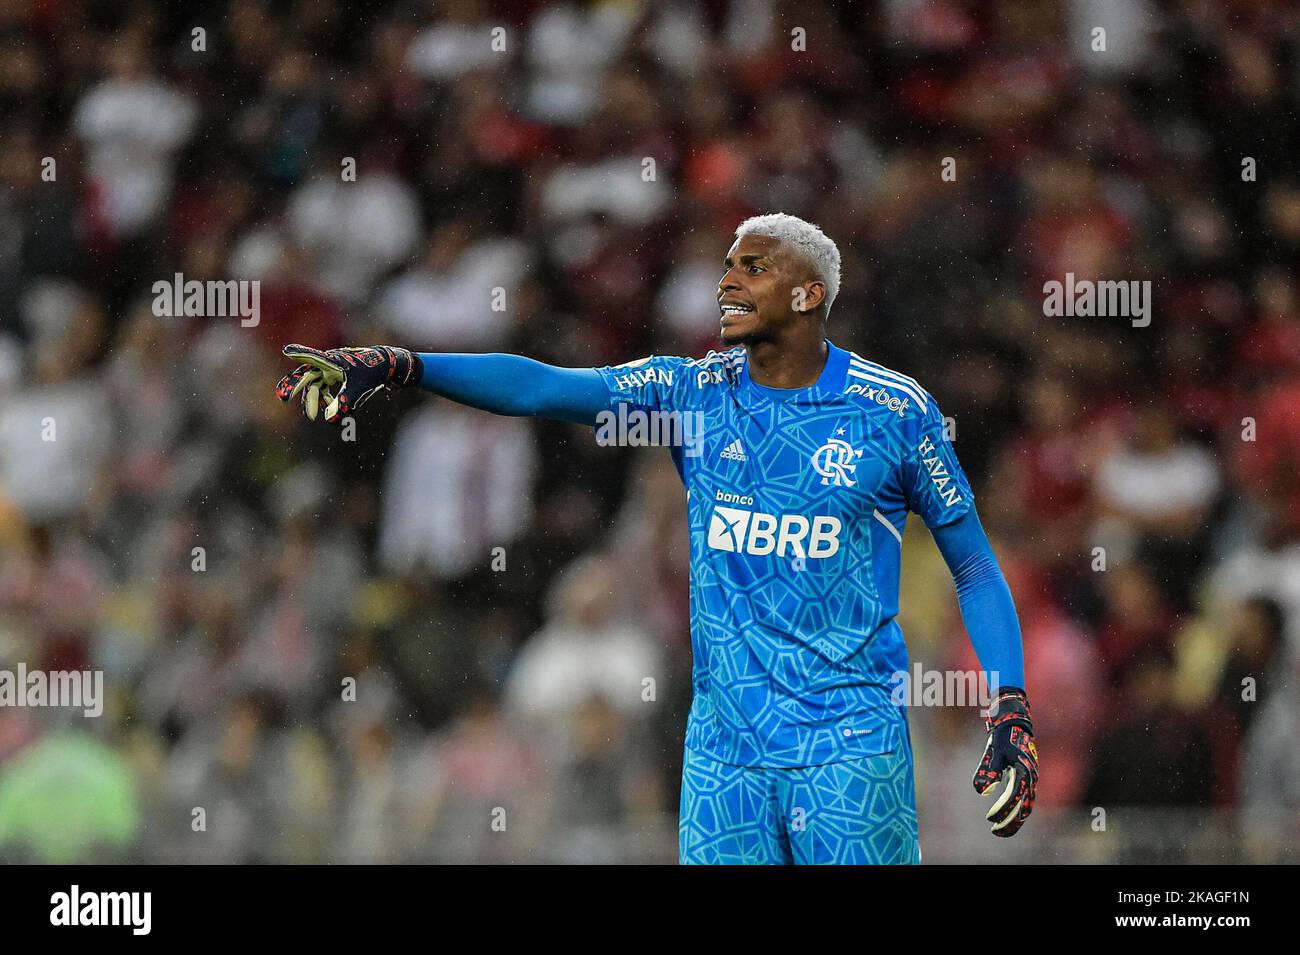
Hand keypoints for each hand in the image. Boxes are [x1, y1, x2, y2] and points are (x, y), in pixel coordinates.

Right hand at [276, 344, 421, 421]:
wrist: (385, 366)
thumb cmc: (372, 374)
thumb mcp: (359, 389)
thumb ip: (344, 403)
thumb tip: (329, 420)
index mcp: (333, 360)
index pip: (314, 357)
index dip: (300, 354)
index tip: (287, 350)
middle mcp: (328, 362)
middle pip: (306, 374)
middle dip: (294, 386)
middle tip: (282, 397)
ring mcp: (329, 368)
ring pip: (313, 383)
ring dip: (311, 399)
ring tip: (311, 415)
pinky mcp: (333, 374)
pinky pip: (322, 386)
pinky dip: (323, 397)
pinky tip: (327, 407)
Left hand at [972, 686, 1038, 836]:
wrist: (1015, 723)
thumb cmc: (1003, 737)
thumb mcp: (993, 752)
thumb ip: (988, 771)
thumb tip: (983, 792)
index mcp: (1024, 772)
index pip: (1014, 798)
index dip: (1002, 810)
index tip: (989, 819)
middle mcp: (1031, 778)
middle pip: (1024, 808)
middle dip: (1011, 822)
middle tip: (995, 832)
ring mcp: (1031, 778)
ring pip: (1025, 805)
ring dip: (1013, 818)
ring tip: (998, 828)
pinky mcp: (1026, 777)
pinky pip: (1023, 798)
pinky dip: (1014, 808)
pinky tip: (1002, 813)